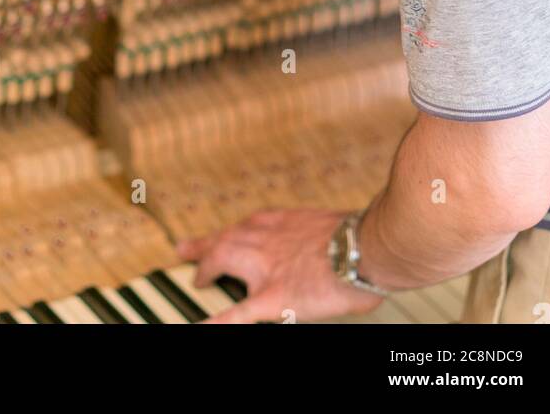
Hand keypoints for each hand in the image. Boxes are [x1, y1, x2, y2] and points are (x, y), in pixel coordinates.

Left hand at [177, 208, 384, 324]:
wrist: (364, 248)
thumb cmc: (357, 237)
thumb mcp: (328, 225)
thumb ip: (314, 235)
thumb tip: (323, 246)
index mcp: (280, 222)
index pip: (247, 225)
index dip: (232, 232)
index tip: (224, 234)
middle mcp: (264, 238)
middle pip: (225, 237)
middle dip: (204, 244)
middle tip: (186, 249)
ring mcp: (264, 268)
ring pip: (222, 260)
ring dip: (205, 269)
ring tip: (194, 280)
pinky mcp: (272, 297)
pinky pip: (238, 313)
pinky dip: (217, 321)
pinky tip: (200, 326)